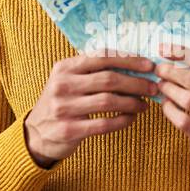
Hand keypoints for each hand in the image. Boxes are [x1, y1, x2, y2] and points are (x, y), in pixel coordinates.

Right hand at [24, 49, 159, 167]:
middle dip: (136, 83)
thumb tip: (133, 66)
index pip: (102, 58)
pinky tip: (131, 118)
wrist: (36, 133)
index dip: (129, 60)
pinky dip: (122, 120)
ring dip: (132, 102)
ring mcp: (64, 108)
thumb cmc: (62, 102)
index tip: (149, 66)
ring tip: (145, 104)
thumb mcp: (69, 80)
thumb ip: (93, 71)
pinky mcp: (68, 129)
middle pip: (109, 79)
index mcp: (65, 67)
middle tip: (153, 87)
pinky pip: (103, 124)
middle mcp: (62, 85)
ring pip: (108, 101)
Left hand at [154, 46, 189, 181]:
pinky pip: (182, 120)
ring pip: (187, 99)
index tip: (163, 49)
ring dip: (169, 89)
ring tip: (161, 85)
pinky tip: (165, 104)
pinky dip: (170, 109)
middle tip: (159, 69)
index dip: (183, 53)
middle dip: (172, 71)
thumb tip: (176, 55)